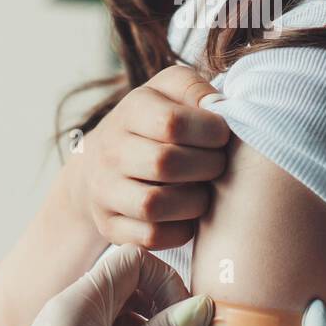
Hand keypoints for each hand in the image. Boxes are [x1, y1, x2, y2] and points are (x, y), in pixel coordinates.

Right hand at [76, 65, 230, 249]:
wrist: (103, 159)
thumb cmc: (153, 121)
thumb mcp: (169, 90)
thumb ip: (194, 88)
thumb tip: (218, 107)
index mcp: (130, 110)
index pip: (173, 123)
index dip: (210, 131)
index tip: (221, 135)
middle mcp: (110, 150)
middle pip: (165, 163)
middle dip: (207, 166)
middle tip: (218, 165)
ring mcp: (105, 190)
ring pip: (154, 204)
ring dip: (194, 201)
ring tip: (204, 191)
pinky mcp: (109, 225)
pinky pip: (150, 236)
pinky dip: (180, 230)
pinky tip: (188, 214)